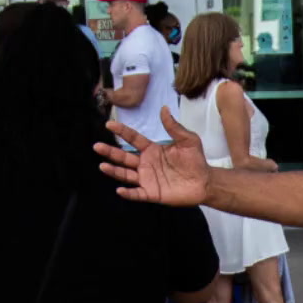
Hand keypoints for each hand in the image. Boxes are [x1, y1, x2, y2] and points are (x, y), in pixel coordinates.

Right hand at [96, 108, 210, 206]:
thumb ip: (174, 127)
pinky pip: (137, 194)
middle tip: (97, 146)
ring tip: (102, 165)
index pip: (133, 139)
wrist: (205, 182)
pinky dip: (128, 193)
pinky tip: (119, 190)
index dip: (122, 131)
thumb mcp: (188, 140)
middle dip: (110, 152)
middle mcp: (146, 163)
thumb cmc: (196, 160)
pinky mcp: (152, 193)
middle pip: (124, 157)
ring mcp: (147, 178)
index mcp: (152, 150)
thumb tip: (164, 109)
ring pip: (126, 174)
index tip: (109, 123)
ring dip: (114, 171)